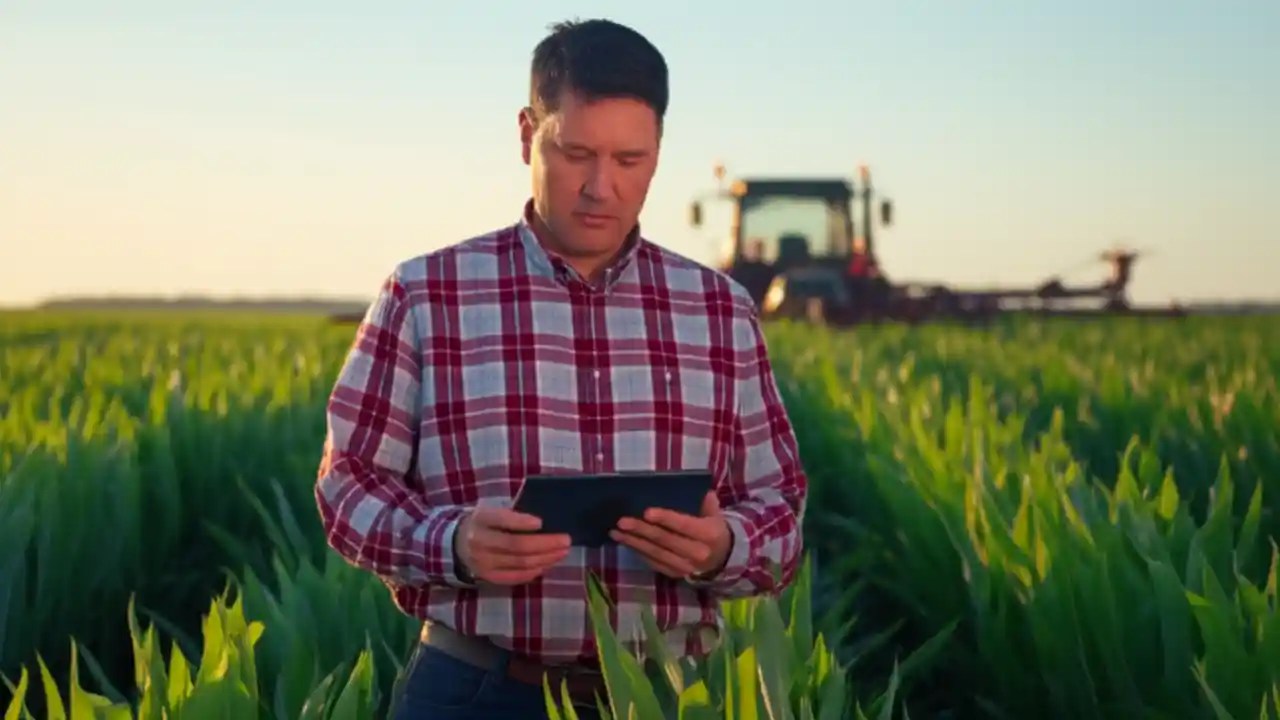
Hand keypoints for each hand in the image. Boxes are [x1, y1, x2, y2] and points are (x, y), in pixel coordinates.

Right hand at [454, 506, 570, 584]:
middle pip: (516, 545)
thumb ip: (511, 514)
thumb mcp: (491, 510)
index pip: (501, 520)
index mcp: (481, 518)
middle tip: (566, 540)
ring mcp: (483, 562)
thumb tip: (545, 522)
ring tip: (562, 552)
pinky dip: (532, 572)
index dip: (521, 522)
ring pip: (519, 563)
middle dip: (545, 544)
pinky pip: (514, 577)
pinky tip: (547, 565)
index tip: (541, 522)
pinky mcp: (487, 577)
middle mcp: (480, 541)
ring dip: (545, 558)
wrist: (456, 543)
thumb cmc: (484, 522)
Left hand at [611, 491, 731, 578]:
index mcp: (708, 534)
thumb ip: (706, 502)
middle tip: (622, 521)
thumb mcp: (715, 514)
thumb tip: (695, 487)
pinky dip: (639, 552)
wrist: (723, 559)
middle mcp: (697, 553)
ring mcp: (685, 567)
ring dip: (633, 543)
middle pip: (664, 540)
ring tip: (616, 533)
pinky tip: (626, 543)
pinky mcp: (675, 574)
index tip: (646, 512)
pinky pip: (654, 563)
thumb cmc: (715, 529)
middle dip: (641, 530)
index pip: (684, 525)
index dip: (665, 518)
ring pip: (655, 553)